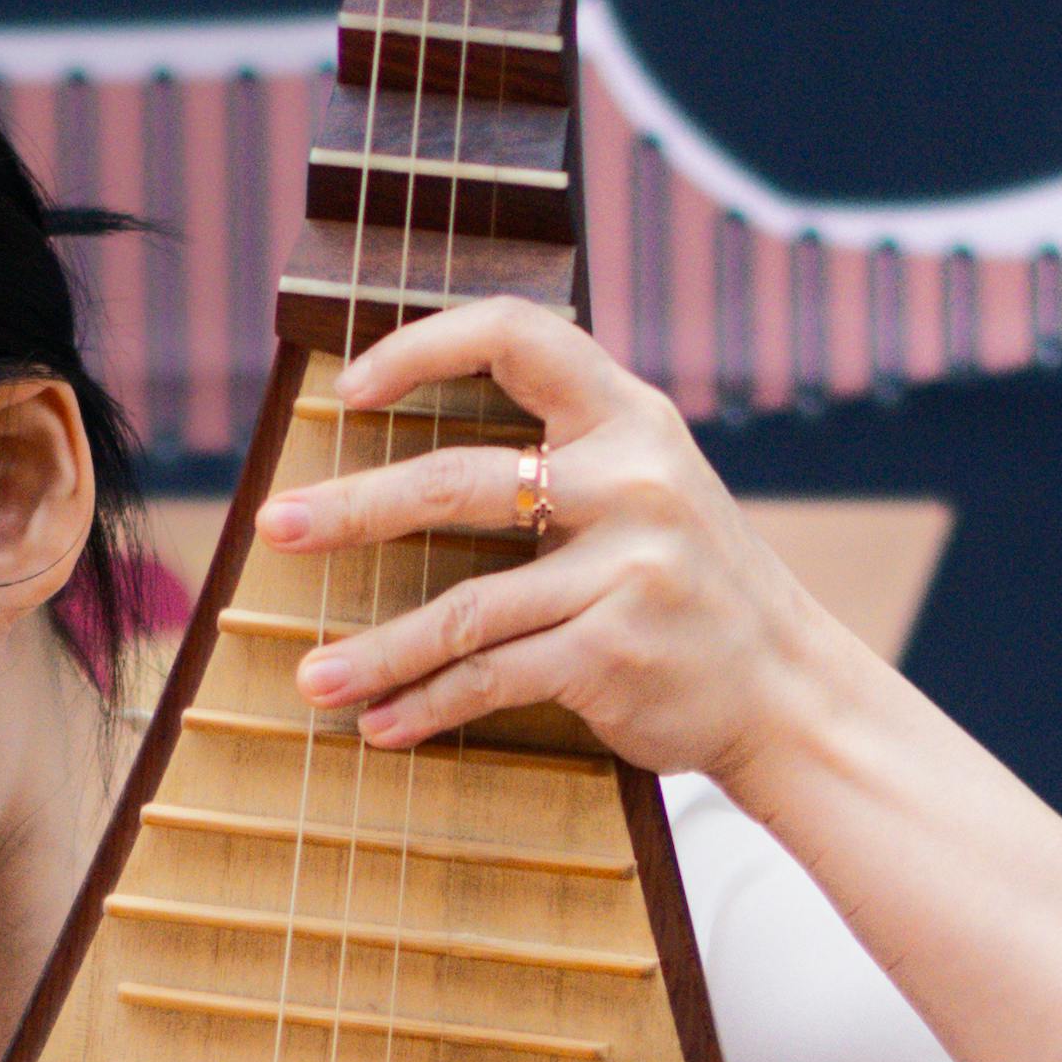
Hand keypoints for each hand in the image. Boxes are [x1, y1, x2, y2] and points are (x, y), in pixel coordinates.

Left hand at [256, 298, 873, 791]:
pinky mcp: (614, 654)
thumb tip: (424, 453)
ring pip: (463, 607)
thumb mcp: (653, 486)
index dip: (424, 347)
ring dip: (375, 649)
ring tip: (310, 677)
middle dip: (352, 508)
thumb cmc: (694, 586)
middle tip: (275, 526)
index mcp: (631, 418)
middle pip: (456, 482)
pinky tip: (381, 725)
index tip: (351, 389)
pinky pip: (492, 678)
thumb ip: (568, 454)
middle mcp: (631, 482)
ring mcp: (626, 571)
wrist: (787, 687)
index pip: (517, 336)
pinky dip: (426, 706)